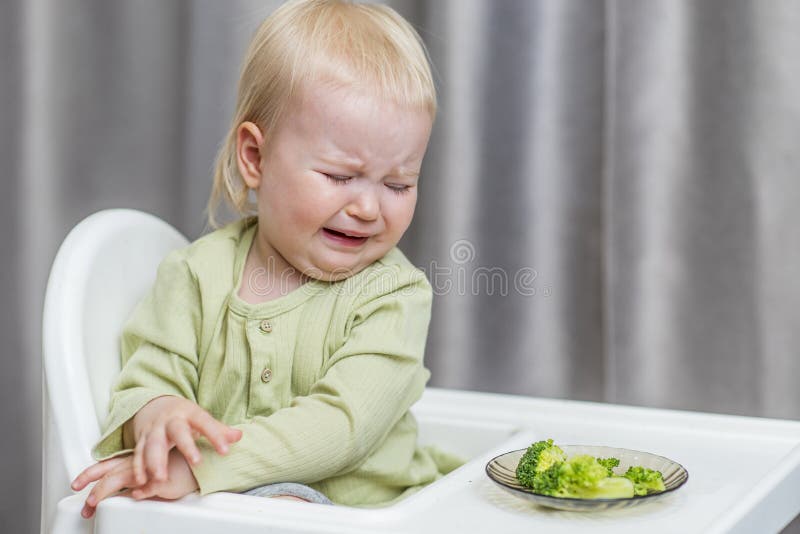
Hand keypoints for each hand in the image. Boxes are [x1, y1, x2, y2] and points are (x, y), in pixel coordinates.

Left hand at [71, 449, 198, 518]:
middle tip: (84, 506)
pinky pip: (150, 485)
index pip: (106, 466)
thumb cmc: (174, 468)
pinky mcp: (163, 480)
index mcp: (132, 463)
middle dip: (94, 491)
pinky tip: (136, 496)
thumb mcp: (150, 473)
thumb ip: (136, 482)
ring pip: (123, 478)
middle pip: (109, 476)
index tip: (75, 484)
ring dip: (106, 491)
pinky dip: (141, 490)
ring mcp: (149, 473)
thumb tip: (124, 494)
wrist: (196, 463)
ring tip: (95, 503)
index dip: (89, 475)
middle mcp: (137, 466)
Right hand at [129, 395, 241, 485]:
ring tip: (160, 478)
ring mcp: (155, 429)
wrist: (155, 405)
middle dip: (186, 446)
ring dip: (155, 461)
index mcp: (190, 413)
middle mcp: (171, 420)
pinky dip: (138, 467)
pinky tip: (141, 481)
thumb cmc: (183, 416)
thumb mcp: (200, 418)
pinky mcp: (141, 439)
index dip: (215, 436)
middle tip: (196, 462)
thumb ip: (219, 429)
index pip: (205, 422)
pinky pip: (138, 453)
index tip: (225, 451)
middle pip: (178, 431)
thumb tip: (239, 436)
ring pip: (153, 444)